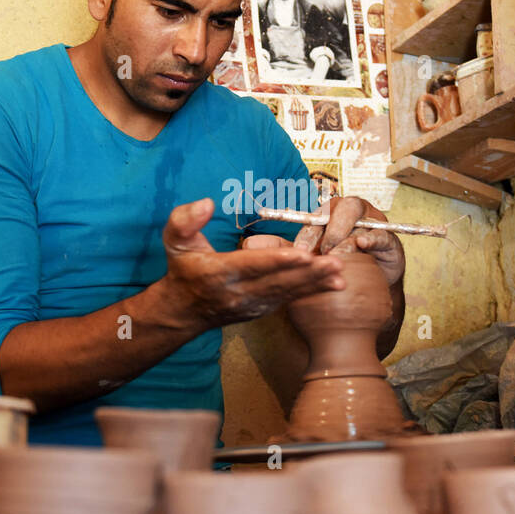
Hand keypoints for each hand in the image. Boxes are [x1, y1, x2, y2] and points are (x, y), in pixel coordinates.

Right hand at [159, 199, 343, 328]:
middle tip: (335, 263)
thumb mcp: (174, 241)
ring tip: (341, 275)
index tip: (301, 255)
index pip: (251, 266)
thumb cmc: (182, 268)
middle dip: (308, 273)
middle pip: (277, 282)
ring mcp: (252, 304)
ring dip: (316, 283)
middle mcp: (239, 292)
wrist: (183, 310)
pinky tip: (334, 285)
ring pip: (288, 292)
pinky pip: (290, 299)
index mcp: (219, 273)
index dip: (276, 261)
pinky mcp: (263, 309)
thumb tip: (206, 203)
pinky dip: (313, 292)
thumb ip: (185, 221)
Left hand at [293, 196, 404, 286]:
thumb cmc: (347, 258)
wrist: (376, 272)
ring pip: (358, 225)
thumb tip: (292, 257)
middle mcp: (352, 210)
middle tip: (323, 251)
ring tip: (338, 256)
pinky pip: (379, 234)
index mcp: (333, 211)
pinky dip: (371, 238)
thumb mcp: (327, 253)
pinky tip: (363, 244)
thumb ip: (314, 250)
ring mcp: (372, 221)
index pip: (319, 217)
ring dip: (346, 241)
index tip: (300, 250)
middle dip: (330, 231)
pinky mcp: (387, 235)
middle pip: (342, 210)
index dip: (308, 233)